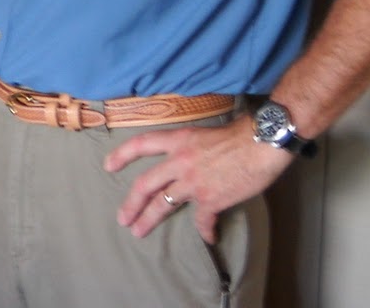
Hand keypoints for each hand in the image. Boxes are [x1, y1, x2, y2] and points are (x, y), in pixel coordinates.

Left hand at [105, 119, 292, 242]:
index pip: (141, 144)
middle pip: (145, 184)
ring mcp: (193, 182)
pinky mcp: (210, 199)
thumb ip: (190, 146)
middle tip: (122, 218)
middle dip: (131, 203)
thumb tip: (190, 157)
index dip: (122, 155)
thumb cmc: (238, 133)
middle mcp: (179, 161)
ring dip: (150, 220)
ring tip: (139, 231)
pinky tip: (209, 237)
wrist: (260, 144)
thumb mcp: (204, 132)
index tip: (108, 166)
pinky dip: (205, 230)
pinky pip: (202, 220)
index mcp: (178, 140)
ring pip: (163, 204)